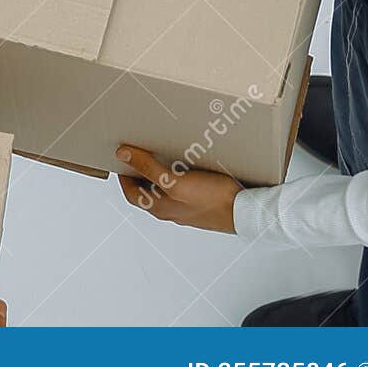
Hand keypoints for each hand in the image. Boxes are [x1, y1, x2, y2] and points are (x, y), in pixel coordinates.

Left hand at [115, 144, 238, 232]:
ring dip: (158, 173)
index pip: (130, 193)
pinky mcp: (200, 202)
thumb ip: (148, 168)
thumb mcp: (175, 182)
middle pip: (146, 191)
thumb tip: (123, 155)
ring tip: (158, 154)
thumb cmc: (213, 200)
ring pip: (163, 190)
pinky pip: (181, 189)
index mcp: (160, 207)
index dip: (123, 175)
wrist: (246, 212)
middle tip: (136, 154)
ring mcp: (186, 208)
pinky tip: (184, 165)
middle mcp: (170, 210)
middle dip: (139, 173)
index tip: (120, 159)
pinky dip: (176, 176)